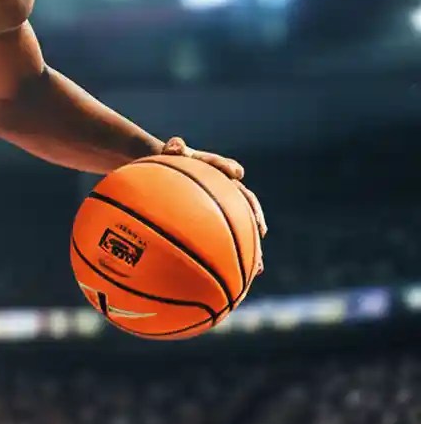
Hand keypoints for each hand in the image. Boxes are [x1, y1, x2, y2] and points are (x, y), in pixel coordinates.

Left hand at [160, 136, 267, 273]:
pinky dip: (235, 260)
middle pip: (244, 202)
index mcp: (213, 170)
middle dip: (253, 216)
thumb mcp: (166, 157)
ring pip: (242, 228)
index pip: (223, 167)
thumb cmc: (165, 165)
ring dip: (251, 246)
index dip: (227, 168)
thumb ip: (172, 150)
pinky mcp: (220, 224)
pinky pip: (229, 243)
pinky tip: (240, 280)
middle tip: (260, 228)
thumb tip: (176, 143)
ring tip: (258, 265)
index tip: (235, 173)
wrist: (164, 175)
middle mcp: (226, 189)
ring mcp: (225, 207)